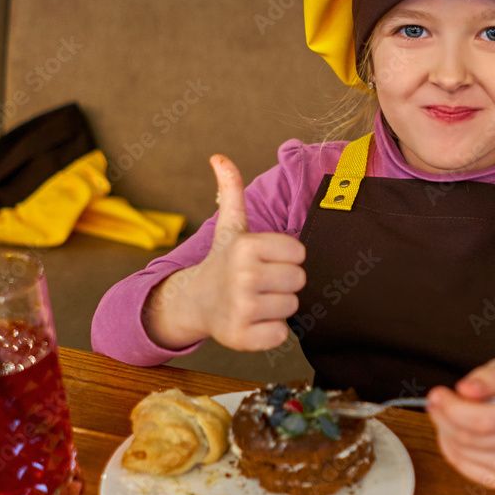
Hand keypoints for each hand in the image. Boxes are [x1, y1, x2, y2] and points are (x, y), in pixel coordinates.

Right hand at [143, 155, 306, 351]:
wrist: (194, 301)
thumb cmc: (222, 261)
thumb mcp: (229, 226)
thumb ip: (231, 191)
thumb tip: (218, 157)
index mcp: (247, 246)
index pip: (299, 253)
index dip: (285, 257)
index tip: (264, 259)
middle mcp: (243, 276)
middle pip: (298, 280)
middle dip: (282, 282)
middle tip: (260, 281)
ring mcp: (242, 308)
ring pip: (292, 307)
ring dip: (277, 306)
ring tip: (254, 299)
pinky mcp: (242, 337)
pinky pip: (280, 334)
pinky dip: (270, 331)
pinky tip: (252, 321)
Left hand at [426, 358, 494, 488]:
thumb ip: (487, 376)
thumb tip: (464, 389)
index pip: (483, 419)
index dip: (452, 408)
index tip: (436, 394)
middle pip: (468, 437)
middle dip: (442, 417)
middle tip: (435, 401)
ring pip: (461, 452)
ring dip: (444, 431)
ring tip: (449, 414)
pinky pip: (463, 466)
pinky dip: (450, 448)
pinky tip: (454, 432)